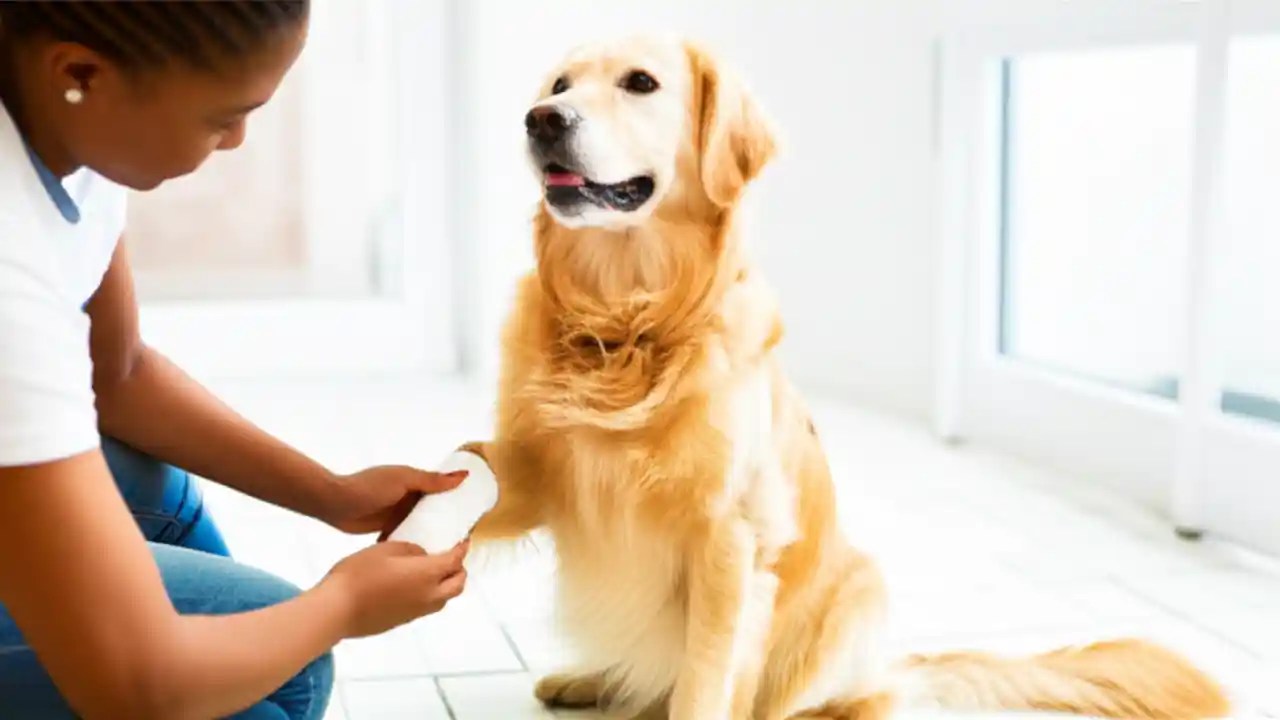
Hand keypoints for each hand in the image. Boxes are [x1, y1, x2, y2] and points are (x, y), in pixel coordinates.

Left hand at [321, 465, 467, 536]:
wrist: (335, 504)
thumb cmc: (370, 487)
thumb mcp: (404, 479)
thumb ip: (431, 481)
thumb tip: (464, 476)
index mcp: (414, 482)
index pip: (441, 491)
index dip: (456, 500)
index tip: (474, 513)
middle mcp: (407, 498)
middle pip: (432, 510)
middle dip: (446, 520)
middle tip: (464, 537)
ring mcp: (396, 514)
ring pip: (420, 524)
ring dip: (431, 533)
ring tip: (449, 549)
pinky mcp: (387, 529)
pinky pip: (406, 536)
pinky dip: (414, 542)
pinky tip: (427, 555)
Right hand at [321, 540, 469, 638]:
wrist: (337, 610)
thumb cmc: (360, 574)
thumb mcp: (386, 549)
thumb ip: (411, 550)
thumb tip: (422, 556)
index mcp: (428, 575)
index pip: (455, 560)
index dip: (462, 548)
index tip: (463, 539)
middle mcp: (429, 596)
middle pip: (458, 584)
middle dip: (459, 569)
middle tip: (450, 556)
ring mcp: (417, 612)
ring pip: (444, 599)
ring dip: (446, 585)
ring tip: (434, 572)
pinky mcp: (404, 622)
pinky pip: (427, 607)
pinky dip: (430, 595)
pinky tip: (413, 586)